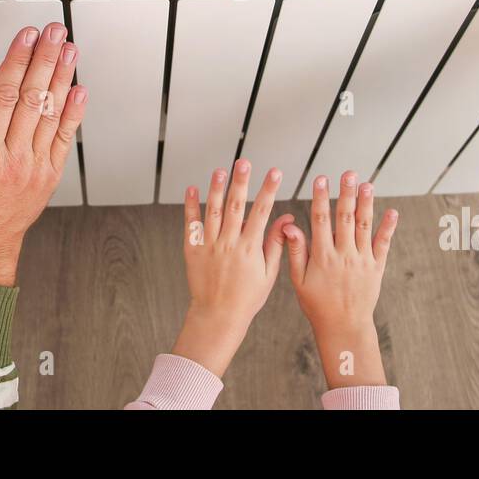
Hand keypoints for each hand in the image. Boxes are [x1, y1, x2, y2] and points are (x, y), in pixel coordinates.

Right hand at [0, 23, 86, 285]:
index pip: (4, 95)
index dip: (17, 61)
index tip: (26, 37)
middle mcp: (13, 157)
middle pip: (32, 97)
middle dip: (45, 59)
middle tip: (54, 32)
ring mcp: (35, 166)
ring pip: (51, 113)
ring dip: (62, 77)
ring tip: (69, 49)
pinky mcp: (50, 175)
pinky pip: (64, 138)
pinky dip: (73, 113)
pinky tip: (78, 89)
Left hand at [172, 160, 291, 376]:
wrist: (218, 315)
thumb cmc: (247, 297)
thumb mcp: (268, 273)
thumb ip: (276, 243)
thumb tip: (287, 219)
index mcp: (249, 248)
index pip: (262, 212)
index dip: (269, 190)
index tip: (276, 172)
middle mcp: (228, 244)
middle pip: (235, 206)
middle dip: (241, 182)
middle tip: (244, 162)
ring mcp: (209, 246)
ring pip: (212, 212)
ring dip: (216, 189)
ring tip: (220, 170)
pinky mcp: (193, 250)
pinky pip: (191, 224)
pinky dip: (190, 206)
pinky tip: (191, 189)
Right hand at [282, 172, 397, 388]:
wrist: (344, 327)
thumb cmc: (317, 304)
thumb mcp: (299, 280)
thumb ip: (296, 251)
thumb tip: (290, 226)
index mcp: (322, 256)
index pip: (320, 220)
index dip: (320, 198)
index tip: (320, 179)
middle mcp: (344, 255)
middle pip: (345, 218)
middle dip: (346, 194)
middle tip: (348, 174)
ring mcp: (362, 261)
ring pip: (364, 227)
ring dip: (366, 204)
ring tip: (367, 184)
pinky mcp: (376, 268)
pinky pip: (383, 244)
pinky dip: (388, 228)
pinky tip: (392, 212)